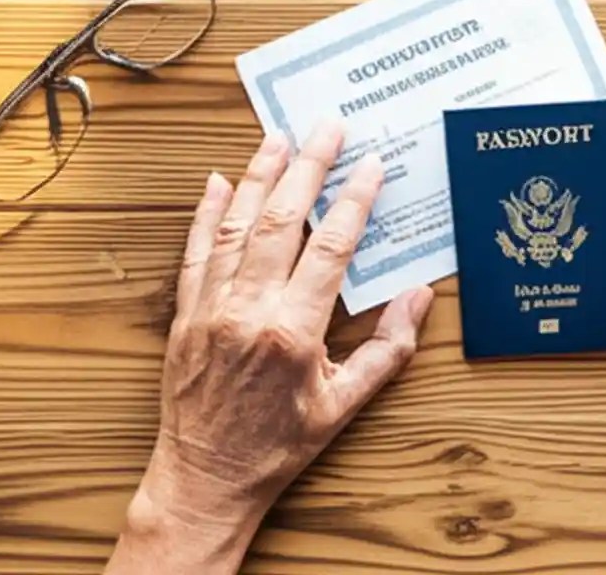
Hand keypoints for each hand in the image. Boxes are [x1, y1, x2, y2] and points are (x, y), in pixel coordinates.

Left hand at [106, 123, 434, 574]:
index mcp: (294, 330)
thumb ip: (388, 349)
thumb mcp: (345, 405)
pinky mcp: (185, 315)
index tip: (371, 166)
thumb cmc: (279, 446)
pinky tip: (219, 182)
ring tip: (277, 137)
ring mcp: (211, 308)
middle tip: (327, 127)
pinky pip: (196, 252)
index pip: (331, 247)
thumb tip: (420, 297)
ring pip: (237, 225)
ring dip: (259, 176)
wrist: (206, 478)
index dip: (355, 201)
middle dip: (308, 167)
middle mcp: (248, 309)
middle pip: (283, 220)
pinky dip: (207, 214)